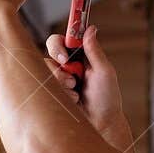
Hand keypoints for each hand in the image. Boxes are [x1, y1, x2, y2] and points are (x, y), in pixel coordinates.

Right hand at [44, 25, 130, 147]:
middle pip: (51, 48)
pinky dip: (61, 91)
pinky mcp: (52, 91)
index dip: (63, 40)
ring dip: (62, 79)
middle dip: (58, 58)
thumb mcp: (104, 71)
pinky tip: (72, 100)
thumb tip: (91, 28)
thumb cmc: (107, 98)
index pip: (65, 38)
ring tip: (76, 90)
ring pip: (47, 67)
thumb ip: (95, 51)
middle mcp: (68, 64)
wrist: (101, 123)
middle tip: (68, 68)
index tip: (66, 53)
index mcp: (81, 55)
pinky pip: (46, 84)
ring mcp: (59, 77)